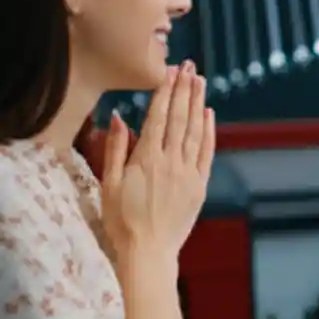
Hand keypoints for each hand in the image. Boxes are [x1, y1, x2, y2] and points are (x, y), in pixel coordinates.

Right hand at [100, 62, 215, 259]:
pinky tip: (209, 114)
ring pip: (195, 131)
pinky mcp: (200, 185)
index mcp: (146, 159)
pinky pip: (207, 152)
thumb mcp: (108, 183)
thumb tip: (118, 116)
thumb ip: (115, 148)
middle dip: (184, 90)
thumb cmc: (121, 220)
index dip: (166, 92)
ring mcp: (188, 173)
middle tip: (189, 67)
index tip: (170, 71)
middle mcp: (171, 162)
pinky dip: (209, 132)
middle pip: (179, 118)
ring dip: (198, 104)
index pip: (158, 117)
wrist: (148, 251)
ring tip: (200, 81)